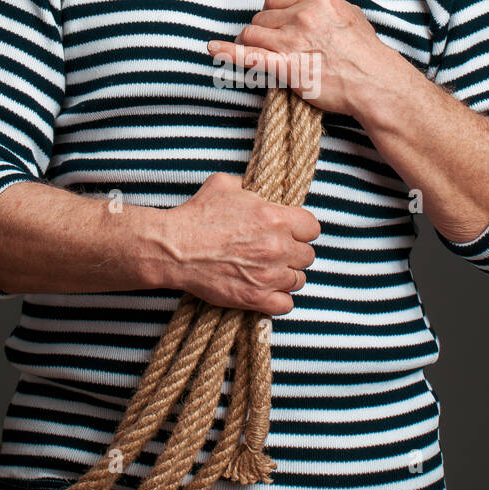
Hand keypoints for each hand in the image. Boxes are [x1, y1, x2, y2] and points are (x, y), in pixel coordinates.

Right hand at [166, 172, 320, 314]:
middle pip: (307, 256)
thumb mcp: (224, 185)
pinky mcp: (255, 297)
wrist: (175, 249)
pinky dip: (279, 299)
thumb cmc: (197, 215)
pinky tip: (266, 290)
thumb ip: (248, 186)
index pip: (312, 228)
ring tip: (269, 272)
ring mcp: (268, 275)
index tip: (291, 232)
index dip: (302, 230)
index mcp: (275, 218)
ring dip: (286, 276)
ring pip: (298, 280)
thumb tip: (255, 189)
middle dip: (294, 253)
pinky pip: (286, 305)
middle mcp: (278, 247)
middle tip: (276, 252)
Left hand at [206, 0, 389, 115]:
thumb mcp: (350, 15)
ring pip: (252, 34)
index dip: (273, 12)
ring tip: (258, 53)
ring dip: (252, 44)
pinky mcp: (286, 67)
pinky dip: (227, 52)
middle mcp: (302, 16)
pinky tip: (213, 49)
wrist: (375, 83)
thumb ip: (326, 6)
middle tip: (273, 45)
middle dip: (264, 31)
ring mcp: (292, 41)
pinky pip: (248, 56)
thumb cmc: (366, 53)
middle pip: (262, 17)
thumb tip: (311, 4)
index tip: (276, 24)